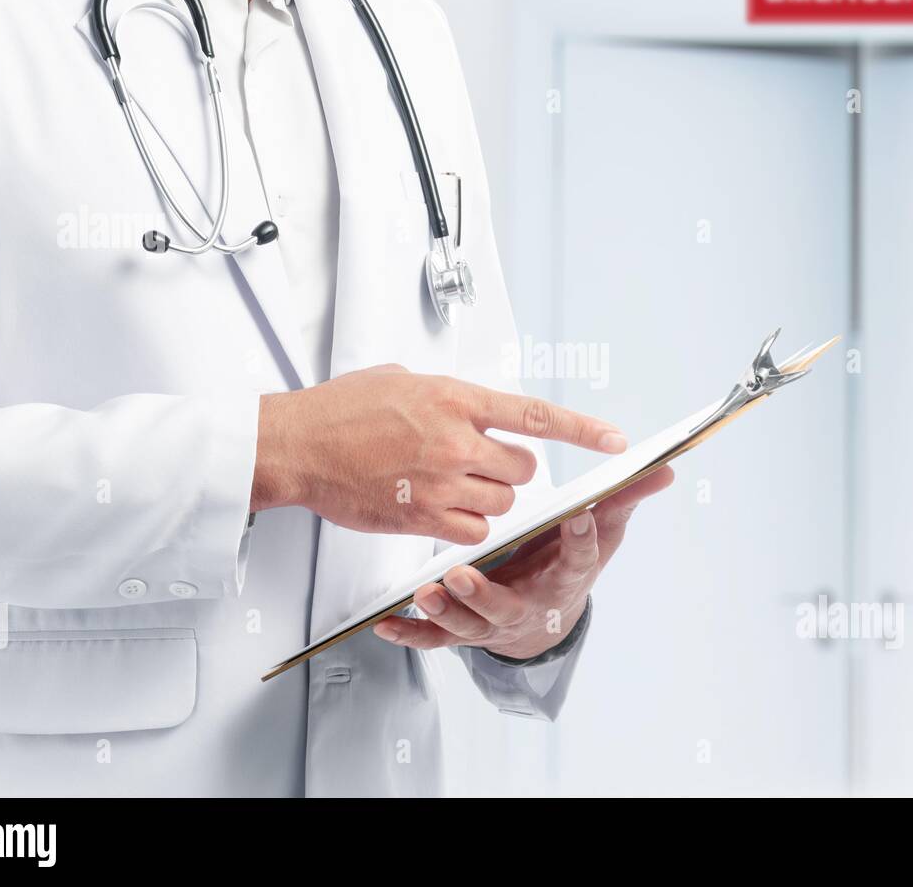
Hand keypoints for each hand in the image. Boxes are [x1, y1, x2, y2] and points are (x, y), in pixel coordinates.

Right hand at [250, 364, 626, 544]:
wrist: (298, 445)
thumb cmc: (339, 410)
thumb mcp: (400, 380)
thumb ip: (445, 395)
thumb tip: (466, 407)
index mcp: (455, 398)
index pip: (535, 415)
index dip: (582, 430)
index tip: (614, 441)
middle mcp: (456, 439)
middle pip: (523, 470)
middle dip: (511, 472)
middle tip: (483, 467)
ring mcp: (441, 481)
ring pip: (502, 504)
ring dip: (490, 500)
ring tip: (453, 487)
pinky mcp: (423, 517)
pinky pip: (474, 532)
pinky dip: (469, 527)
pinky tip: (443, 512)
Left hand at [372, 465, 674, 658]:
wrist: (545, 619)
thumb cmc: (566, 565)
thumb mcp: (600, 536)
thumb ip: (623, 500)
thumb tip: (666, 469)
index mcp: (564, 578)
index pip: (579, 559)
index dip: (583, 539)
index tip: (580, 515)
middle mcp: (527, 605)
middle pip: (506, 606)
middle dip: (484, 594)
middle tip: (461, 574)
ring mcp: (491, 622)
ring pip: (465, 625)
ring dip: (443, 612)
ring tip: (425, 592)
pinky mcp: (463, 630)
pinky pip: (434, 638)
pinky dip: (410, 633)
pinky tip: (386, 624)